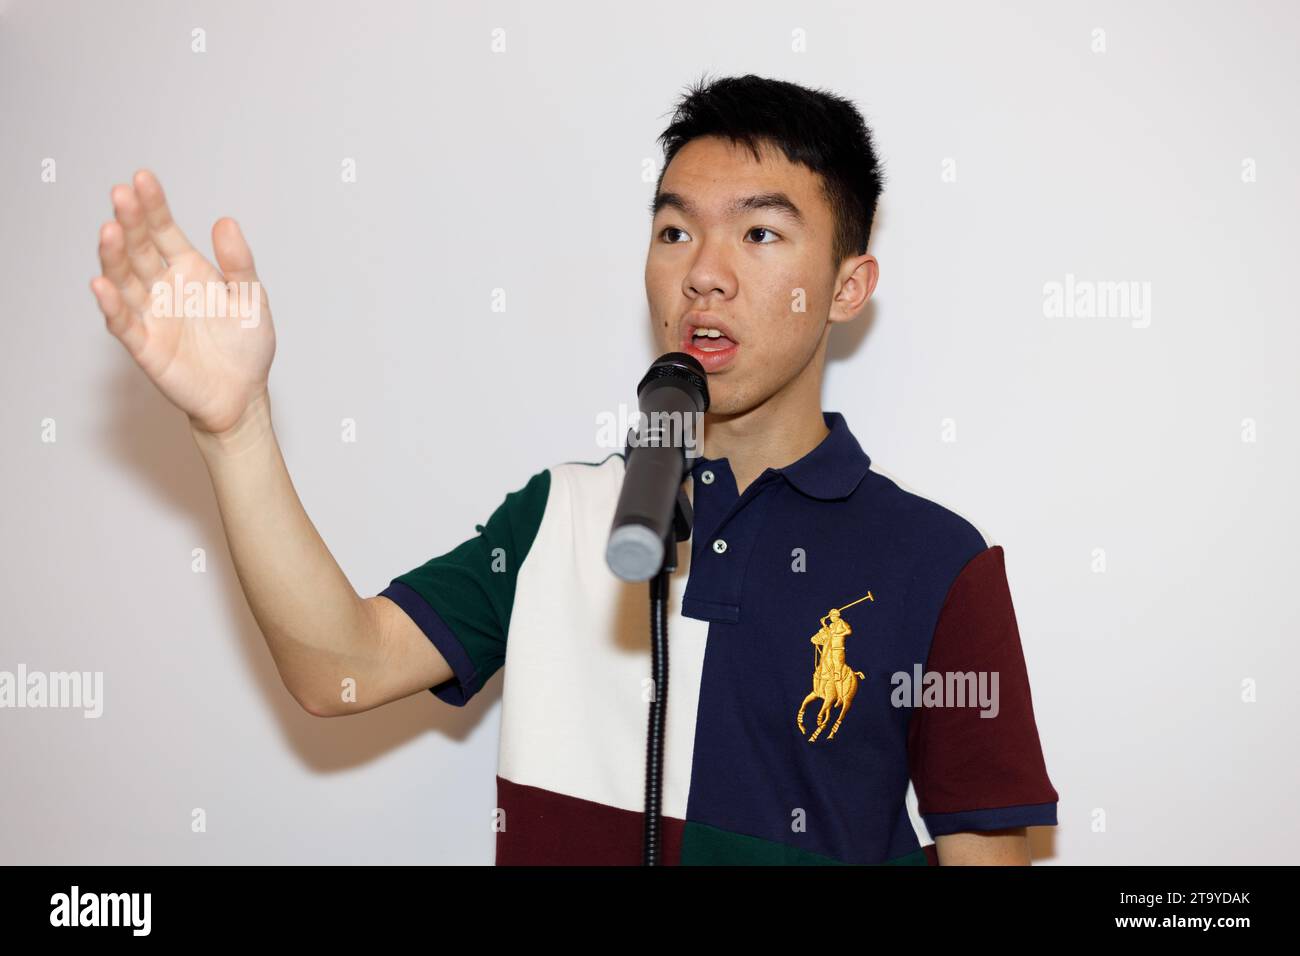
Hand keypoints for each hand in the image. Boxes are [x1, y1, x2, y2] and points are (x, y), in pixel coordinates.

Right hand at [91, 169, 275, 436]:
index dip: (153, 206)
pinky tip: (101, 284)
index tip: (142, 178)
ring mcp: (151, 315)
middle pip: (139, 249)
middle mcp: (163, 287)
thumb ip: (238, 263)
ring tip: (110, 230)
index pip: (164, 231)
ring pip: (124, 280)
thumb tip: (226, 222)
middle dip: (130, 222)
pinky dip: (111, 305)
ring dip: (114, 256)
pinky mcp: (145, 346)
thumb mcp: (251, 298)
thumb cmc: (246, 345)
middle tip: (121, 195)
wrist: (243, 394)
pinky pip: (123, 322)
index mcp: (188, 270)